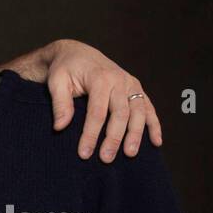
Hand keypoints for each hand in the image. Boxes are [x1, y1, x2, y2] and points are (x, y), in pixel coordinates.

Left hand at [43, 40, 162, 161]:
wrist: (77, 54)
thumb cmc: (64, 69)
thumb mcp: (56, 82)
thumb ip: (60, 104)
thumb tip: (60, 127)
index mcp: (101, 78)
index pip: (97, 112)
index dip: (91, 134)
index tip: (84, 154)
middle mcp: (120, 80)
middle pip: (120, 114)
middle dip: (114, 138)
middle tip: (106, 159)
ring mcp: (131, 85)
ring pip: (138, 112)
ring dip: (136, 134)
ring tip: (130, 154)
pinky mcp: (136, 89)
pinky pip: (148, 108)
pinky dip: (154, 125)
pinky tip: (156, 142)